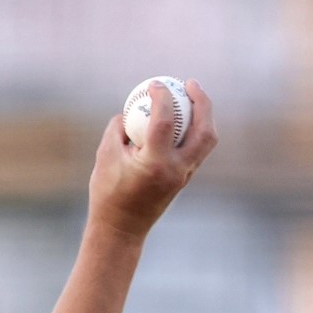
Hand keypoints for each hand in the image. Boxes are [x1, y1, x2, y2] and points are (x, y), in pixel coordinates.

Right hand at [88, 78, 217, 238]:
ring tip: (192, 97)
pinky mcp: (185, 178)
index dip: (162, 97)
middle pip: (204, 130)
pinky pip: (198, 148)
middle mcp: (176, 169)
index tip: (154, 85)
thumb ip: (118, 128)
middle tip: (189, 84)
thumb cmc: (107, 193)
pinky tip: (184, 117)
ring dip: (204, 115)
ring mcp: (185, 176)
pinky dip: (195, 129)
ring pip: (207, 140)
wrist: (121, 228)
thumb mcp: (105, 156)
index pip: (165, 121)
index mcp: (155, 164)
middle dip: (202, 102)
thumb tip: (131, 109)